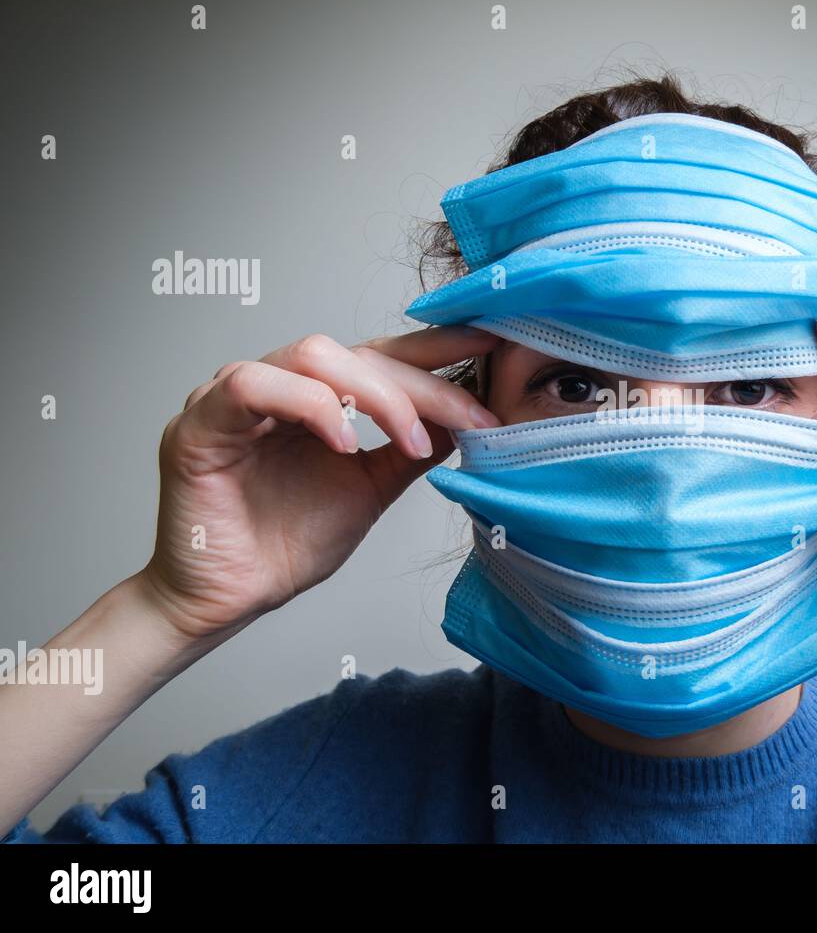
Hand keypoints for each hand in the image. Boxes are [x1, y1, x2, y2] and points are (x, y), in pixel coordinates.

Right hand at [141, 326, 499, 640]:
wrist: (231, 598)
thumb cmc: (285, 542)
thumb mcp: (371, 488)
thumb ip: (411, 448)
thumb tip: (466, 418)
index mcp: (315, 394)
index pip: (382, 354)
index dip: (436, 346)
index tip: (490, 343)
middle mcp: (276, 382)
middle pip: (358, 353)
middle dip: (422, 384)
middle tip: (471, 418)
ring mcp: (234, 396)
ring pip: (313, 356)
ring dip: (376, 394)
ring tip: (413, 440)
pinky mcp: (200, 422)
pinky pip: (254, 386)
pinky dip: (309, 406)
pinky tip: (344, 443)